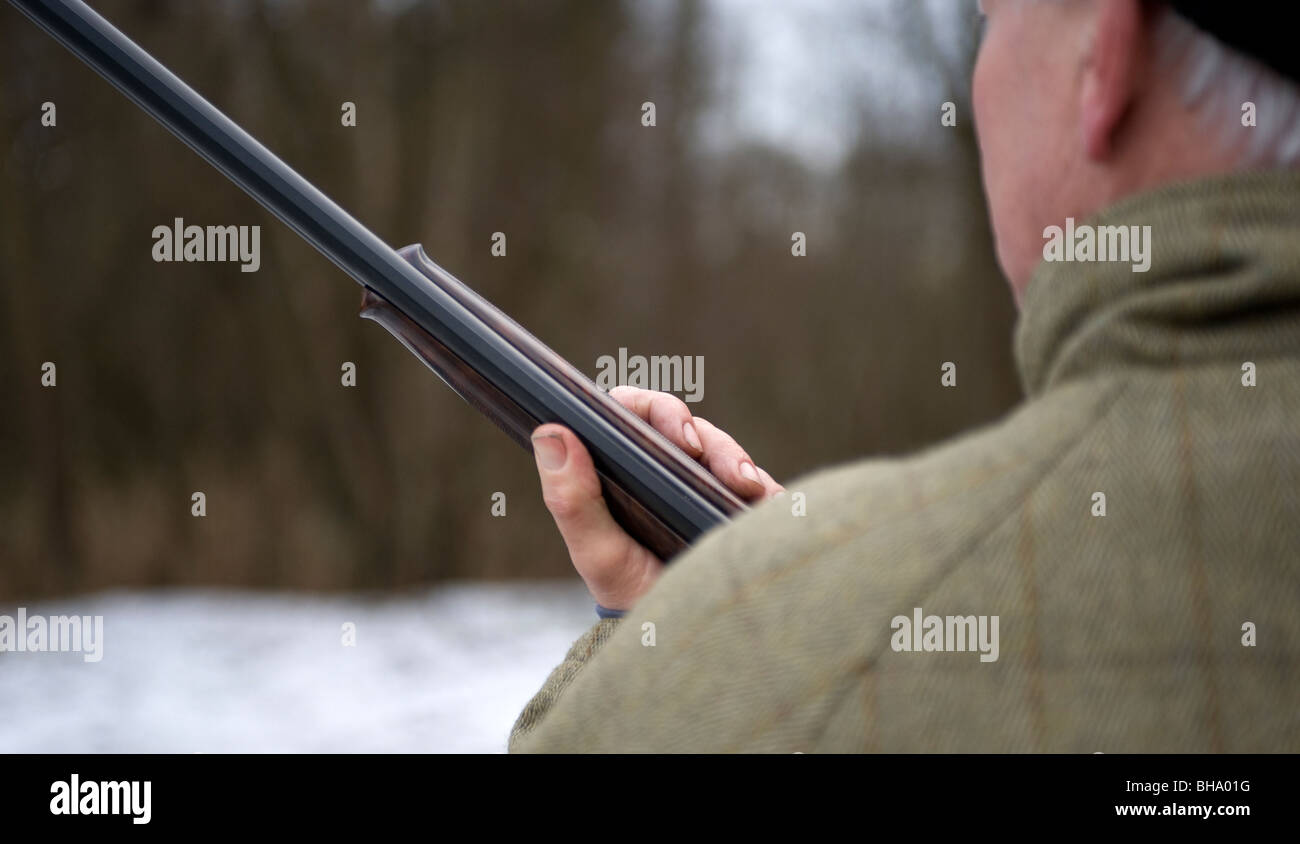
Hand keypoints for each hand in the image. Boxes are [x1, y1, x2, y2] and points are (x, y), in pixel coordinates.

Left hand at [530, 386, 781, 610]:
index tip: (675, 433)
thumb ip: (570, 497)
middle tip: (706, 455)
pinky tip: (769, 503)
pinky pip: (758, 482)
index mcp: (624, 468)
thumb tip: (550, 432)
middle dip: (704, 435)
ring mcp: (704, 485)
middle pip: (685, 426)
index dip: (651, 407)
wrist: (678, 639)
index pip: (632, 413)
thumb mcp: (596, 550)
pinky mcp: (739, 504)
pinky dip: (764, 489)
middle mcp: (664, 469)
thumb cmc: (627, 589)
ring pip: (724, 450)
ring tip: (745, 486)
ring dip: (736, 460)